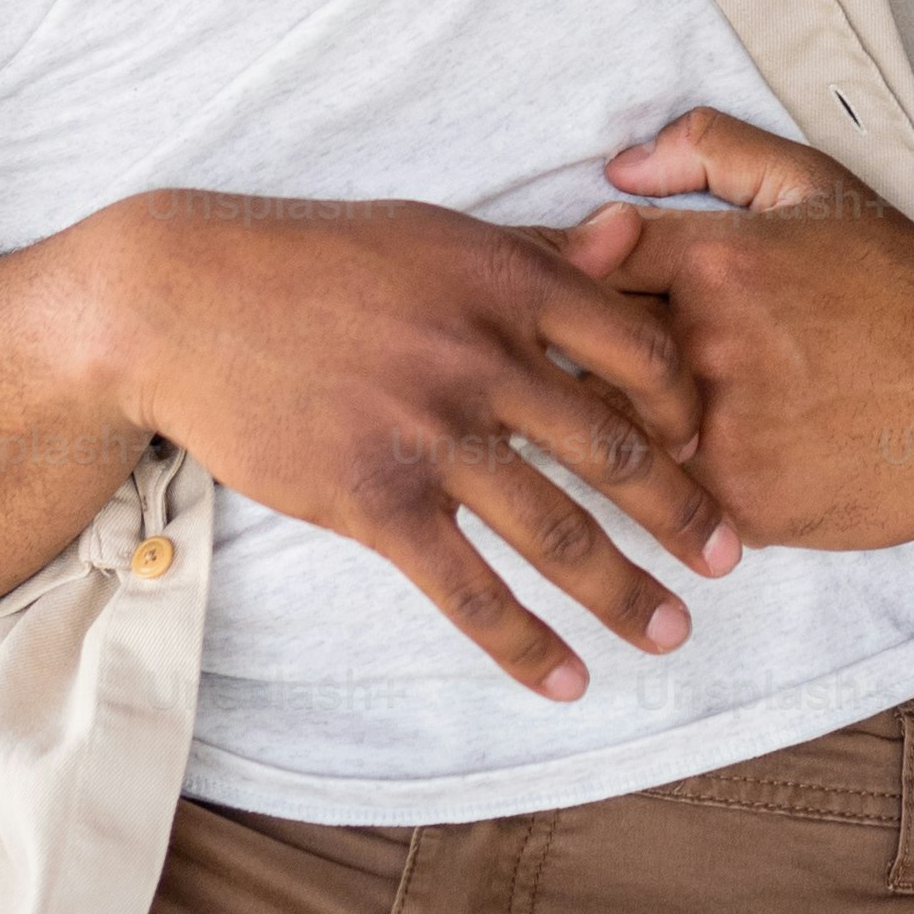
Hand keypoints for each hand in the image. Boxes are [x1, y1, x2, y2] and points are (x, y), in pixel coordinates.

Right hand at [74, 192, 745, 699]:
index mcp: (504, 279)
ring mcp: (427, 432)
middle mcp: (479, 354)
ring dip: (623, 593)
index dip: (690, 406)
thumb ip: (538, 252)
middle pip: (615, 449)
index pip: (636, 350)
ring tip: (669, 633)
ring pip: (555, 529)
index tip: (715, 448)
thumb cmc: (314, 260)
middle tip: (731, 558)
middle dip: (684, 514)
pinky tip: (565, 679)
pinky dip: (524, 643)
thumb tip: (631, 240)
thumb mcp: (434, 234)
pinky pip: (468, 589)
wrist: (182, 299)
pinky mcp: (373, 499)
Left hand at [565, 109, 913, 552]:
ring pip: (608, 431)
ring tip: (567, 420)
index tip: (520, 287)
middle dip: (553, 352)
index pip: (581, 256)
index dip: (548, 270)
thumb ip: (711, 150)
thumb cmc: (902, 284)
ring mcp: (724, 434)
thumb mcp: (815, 184)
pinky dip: (653, 482)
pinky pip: (663, 495)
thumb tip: (615, 168)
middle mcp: (707, 347)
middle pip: (577, 350)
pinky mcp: (744, 504)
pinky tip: (648, 473)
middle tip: (525, 357)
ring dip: (592, 423)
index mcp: (715, 260)